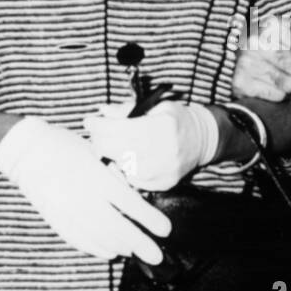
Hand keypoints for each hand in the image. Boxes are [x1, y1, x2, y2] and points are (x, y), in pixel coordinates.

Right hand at [0, 116, 169, 261]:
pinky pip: (82, 242)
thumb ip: (115, 176)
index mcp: (98, 179)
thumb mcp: (97, 154)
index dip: (150, 220)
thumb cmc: (67, 147)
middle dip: (141, 245)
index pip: (131, 205)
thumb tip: (136, 198)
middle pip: (119, 229)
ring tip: (135, 252)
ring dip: (121, 248)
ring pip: (101, 240)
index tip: (166, 230)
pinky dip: (98, 249)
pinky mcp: (58, 222)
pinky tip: (111, 252)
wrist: (28, 153)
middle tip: (157, 257)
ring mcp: (70, 214)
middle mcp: (85, 200)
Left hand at [83, 99, 218, 190]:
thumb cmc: (174, 119)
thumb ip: (127, 109)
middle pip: (115, 149)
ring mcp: (163, 171)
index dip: (98, 125)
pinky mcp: (163, 184)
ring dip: (110, 156)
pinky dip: (124, 169)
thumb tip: (102, 111)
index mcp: (162, 127)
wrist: (201, 141)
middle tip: (95, 134)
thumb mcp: (155, 106)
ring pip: (121, 166)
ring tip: (111, 145)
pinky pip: (132, 180)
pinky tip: (125, 159)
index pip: (118, 128)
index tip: (89, 121)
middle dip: (99, 140)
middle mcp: (164, 151)